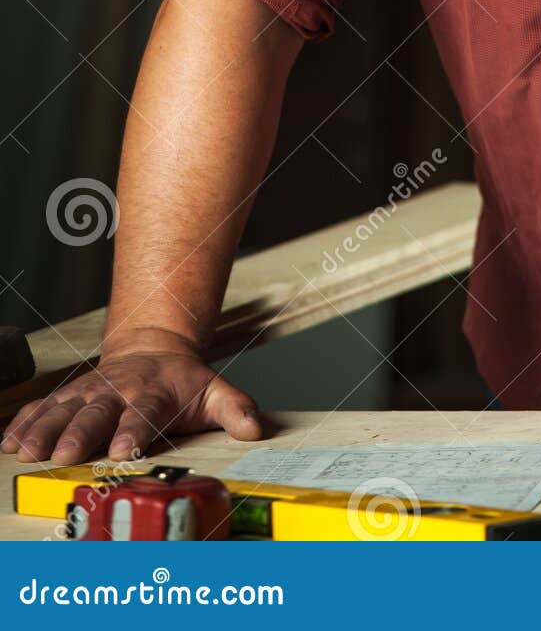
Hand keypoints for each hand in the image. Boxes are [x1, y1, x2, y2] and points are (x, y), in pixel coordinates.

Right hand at [0, 332, 264, 465]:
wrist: (154, 347)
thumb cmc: (183, 381)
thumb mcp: (214, 390)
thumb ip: (234, 409)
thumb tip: (254, 428)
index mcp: (155, 392)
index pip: (145, 413)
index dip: (135, 430)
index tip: (125, 449)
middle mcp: (119, 390)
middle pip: (98, 412)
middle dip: (81, 433)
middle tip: (65, 455)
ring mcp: (92, 390)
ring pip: (65, 408)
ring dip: (45, 429)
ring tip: (26, 452)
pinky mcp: (71, 393)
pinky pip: (44, 405)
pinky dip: (25, 421)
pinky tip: (9, 441)